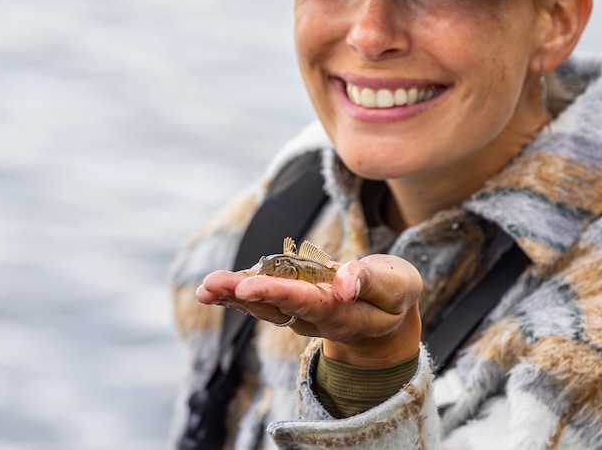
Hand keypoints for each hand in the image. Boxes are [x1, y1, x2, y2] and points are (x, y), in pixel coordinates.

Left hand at [196, 254, 422, 366]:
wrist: (389, 313)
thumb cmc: (395, 294)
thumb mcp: (397, 285)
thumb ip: (371, 282)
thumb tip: (343, 284)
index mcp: (344, 314)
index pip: (306, 302)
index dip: (276, 293)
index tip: (247, 286)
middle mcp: (317, 319)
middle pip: (276, 308)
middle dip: (242, 296)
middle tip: (211, 285)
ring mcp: (302, 316)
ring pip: (263, 307)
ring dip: (231, 297)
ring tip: (205, 287)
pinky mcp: (293, 307)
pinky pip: (262, 301)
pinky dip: (236, 294)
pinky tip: (213, 289)